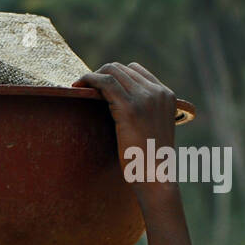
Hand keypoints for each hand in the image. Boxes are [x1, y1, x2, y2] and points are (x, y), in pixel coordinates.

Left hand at [72, 62, 176, 186]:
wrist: (156, 176)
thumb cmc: (149, 160)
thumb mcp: (152, 129)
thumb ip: (144, 113)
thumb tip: (120, 107)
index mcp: (166, 95)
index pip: (136, 71)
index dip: (114, 75)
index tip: (98, 86)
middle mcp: (158, 92)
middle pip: (122, 69)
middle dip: (100, 75)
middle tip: (84, 87)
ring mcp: (146, 98)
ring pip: (112, 71)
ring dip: (92, 76)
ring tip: (78, 86)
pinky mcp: (130, 108)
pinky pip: (105, 82)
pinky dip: (89, 79)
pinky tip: (77, 86)